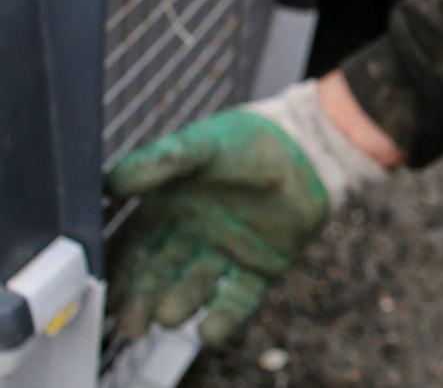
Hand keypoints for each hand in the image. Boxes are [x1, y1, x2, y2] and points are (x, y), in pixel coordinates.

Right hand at [105, 109, 329, 344]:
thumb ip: (158, 163)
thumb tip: (108, 184)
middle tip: (130, 324)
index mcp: (170, 208)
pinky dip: (225, 318)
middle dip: (142, 300)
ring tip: (168, 316)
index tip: (102, 293)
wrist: (308, 148)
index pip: (134, 246)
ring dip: (179, 305)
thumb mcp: (198, 147)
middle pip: (159, 274)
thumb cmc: (248, 141)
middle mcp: (194, 235)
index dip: (118, 270)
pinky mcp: (262, 268)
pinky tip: (210, 333)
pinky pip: (239, 299)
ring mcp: (228, 253)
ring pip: (195, 289)